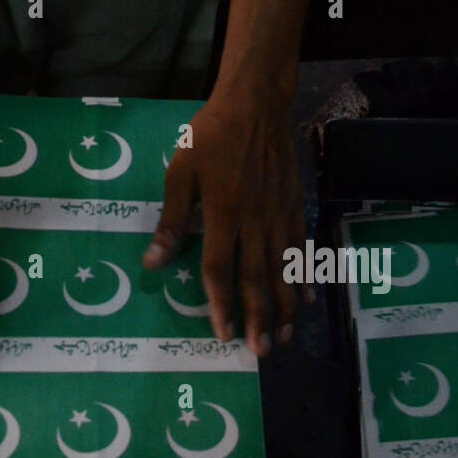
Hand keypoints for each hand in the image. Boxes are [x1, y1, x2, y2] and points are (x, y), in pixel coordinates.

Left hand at [141, 86, 308, 355]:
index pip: (220, 268)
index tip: (222, 334)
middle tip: (260, 352)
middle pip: (256, 277)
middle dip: (258, 317)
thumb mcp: (180, 171)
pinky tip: (306, 301)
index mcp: (222, 211)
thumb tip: (151, 262)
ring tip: (285, 338)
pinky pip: (300, 249)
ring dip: (284, 307)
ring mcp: (278, 215)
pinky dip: (304, 277)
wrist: (256, 105)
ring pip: (282, 269)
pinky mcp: (294, 208)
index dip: (220, 304)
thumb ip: (171, 220)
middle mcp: (254, 220)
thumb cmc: (210, 137)